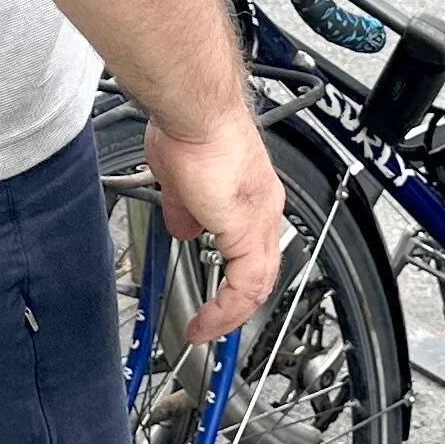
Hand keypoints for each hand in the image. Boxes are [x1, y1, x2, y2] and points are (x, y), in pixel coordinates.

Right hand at [145, 108, 284, 344]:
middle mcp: (264, 208)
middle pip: (261, 270)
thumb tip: (182, 225)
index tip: (210, 296)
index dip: (233, 278)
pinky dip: (226, 311)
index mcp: (250, 195)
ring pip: (258, 282)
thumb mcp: (181, 181)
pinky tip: (205, 322)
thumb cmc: (189, 129)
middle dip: (235, 303)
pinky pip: (245, 286)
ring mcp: (260, 219)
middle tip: (211, 323)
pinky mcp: (248, 230)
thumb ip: (185, 208)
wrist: (194, 113)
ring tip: (206, 330)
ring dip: (230, 313)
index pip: (252, 248)